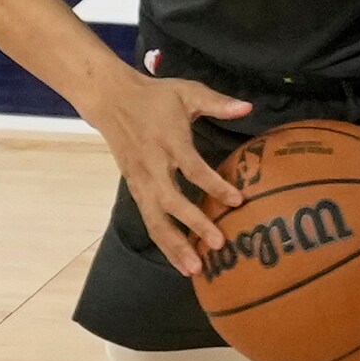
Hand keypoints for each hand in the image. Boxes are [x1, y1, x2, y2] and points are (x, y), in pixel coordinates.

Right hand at [88, 73, 255, 278]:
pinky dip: (164, 244)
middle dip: (194, 225)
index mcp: (168, 140)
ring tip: (195, 269)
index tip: (237, 200)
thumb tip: (248, 108)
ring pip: (155, 219)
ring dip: (174, 246)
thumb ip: (217, 102)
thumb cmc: (154, 96)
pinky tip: (180, 262)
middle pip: (171, 201)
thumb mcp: (186, 91)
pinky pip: (150, 221)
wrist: (110, 100)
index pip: (192, 167)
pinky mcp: (135, 190)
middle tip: (219, 244)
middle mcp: (152, 165)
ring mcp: (141, 181)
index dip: (214, 185)